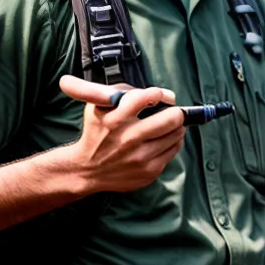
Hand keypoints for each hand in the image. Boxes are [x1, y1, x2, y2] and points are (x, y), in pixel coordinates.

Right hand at [58, 76, 186, 193]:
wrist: (87, 170)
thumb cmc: (95, 135)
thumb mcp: (97, 108)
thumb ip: (120, 92)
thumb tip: (152, 93)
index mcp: (114, 120)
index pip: (147, 97)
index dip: (160, 94)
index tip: (162, 96)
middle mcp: (128, 139)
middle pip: (171, 118)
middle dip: (176, 111)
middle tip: (174, 111)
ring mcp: (140, 157)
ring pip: (177, 134)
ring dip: (176, 126)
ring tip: (168, 125)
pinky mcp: (149, 171)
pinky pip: (174, 149)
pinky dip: (173, 141)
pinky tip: (164, 139)